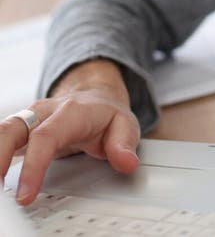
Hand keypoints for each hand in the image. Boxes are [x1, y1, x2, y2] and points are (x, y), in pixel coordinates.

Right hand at [0, 60, 139, 204]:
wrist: (95, 96)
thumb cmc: (106, 114)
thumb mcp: (125, 125)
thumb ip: (124, 144)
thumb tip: (126, 162)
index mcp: (71, 112)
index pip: (46, 136)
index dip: (33, 165)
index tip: (25, 194)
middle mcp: (44, 112)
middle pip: (13, 129)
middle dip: (0, 158)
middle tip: (0, 192)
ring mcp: (29, 118)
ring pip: (3, 131)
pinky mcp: (20, 127)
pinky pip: (2, 139)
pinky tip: (0, 178)